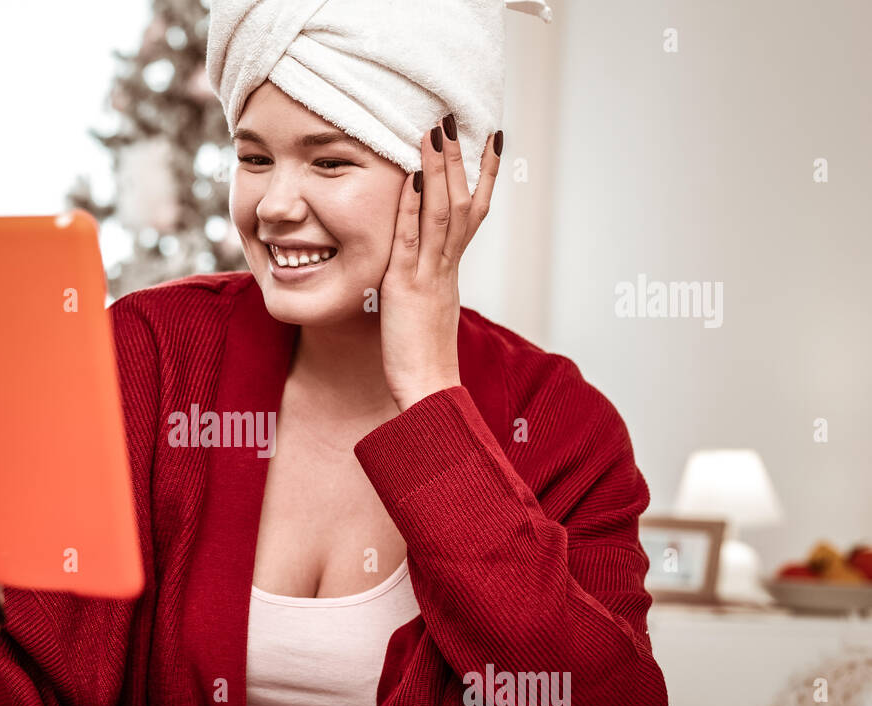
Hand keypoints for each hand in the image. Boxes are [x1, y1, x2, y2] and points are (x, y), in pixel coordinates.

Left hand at [380, 117, 501, 410]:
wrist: (429, 395)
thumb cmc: (424, 364)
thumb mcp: (427, 315)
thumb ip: (427, 289)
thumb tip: (422, 277)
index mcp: (451, 273)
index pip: (473, 215)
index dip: (483, 176)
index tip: (490, 141)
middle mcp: (446, 269)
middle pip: (462, 203)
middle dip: (460, 160)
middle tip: (456, 119)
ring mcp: (429, 277)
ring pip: (442, 214)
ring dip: (438, 171)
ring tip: (435, 132)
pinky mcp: (406, 290)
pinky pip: (409, 241)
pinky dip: (409, 208)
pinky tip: (407, 178)